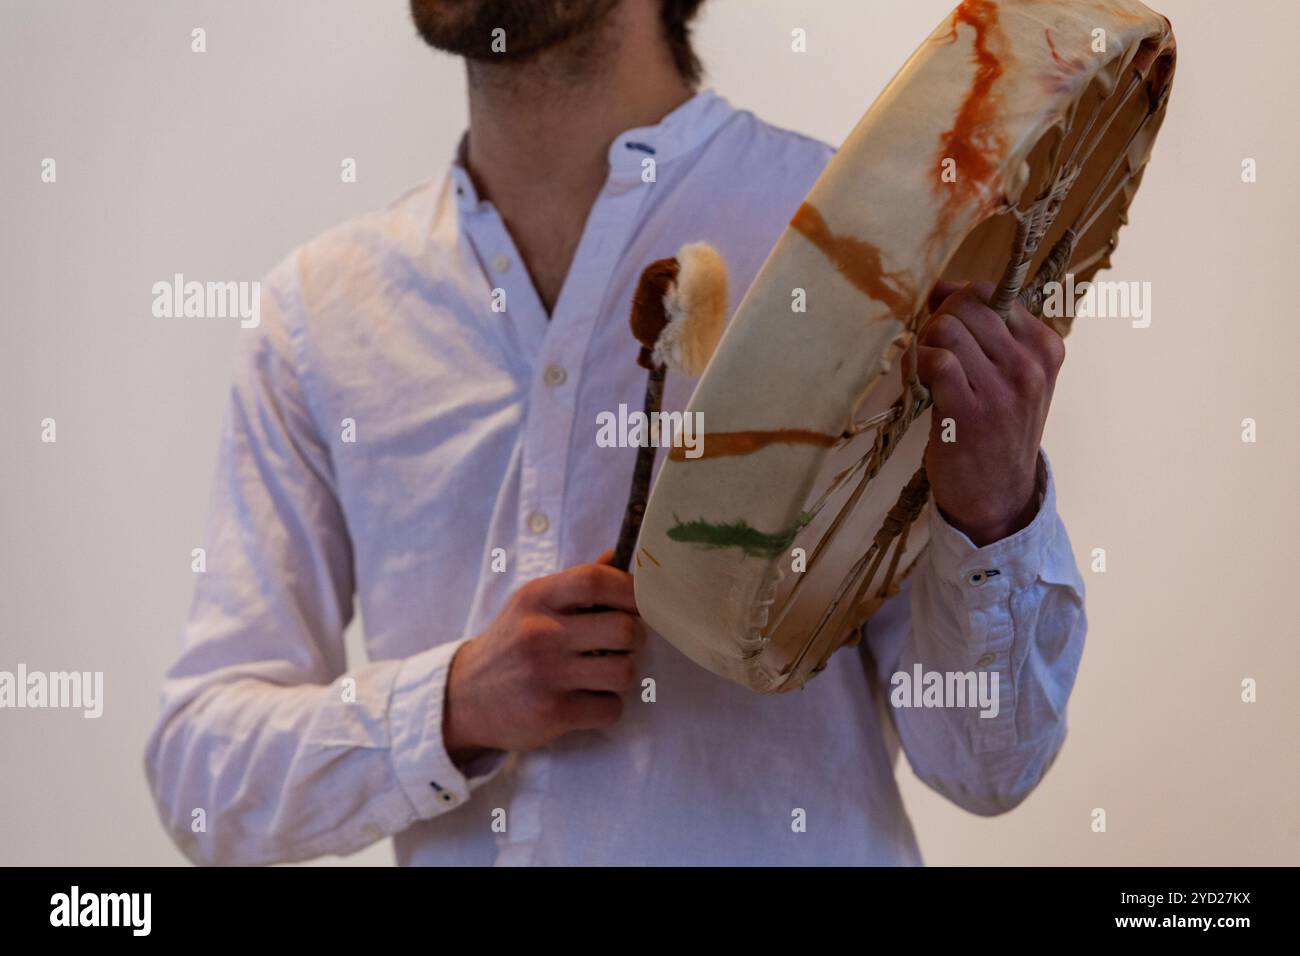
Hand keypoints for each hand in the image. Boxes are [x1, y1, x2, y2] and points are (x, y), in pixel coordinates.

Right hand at [442, 550, 644, 764]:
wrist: (463, 697)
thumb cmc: (510, 645)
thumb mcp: (531, 606)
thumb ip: (574, 585)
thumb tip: (617, 556)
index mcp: (538, 598)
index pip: (596, 580)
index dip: (630, 589)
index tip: (638, 603)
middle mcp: (541, 633)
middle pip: (624, 629)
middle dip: (634, 639)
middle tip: (622, 644)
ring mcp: (547, 675)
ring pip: (624, 671)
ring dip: (621, 674)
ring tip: (602, 674)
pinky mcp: (552, 713)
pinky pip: (611, 708)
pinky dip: (607, 707)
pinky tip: (587, 701)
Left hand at [914, 280, 1064, 546]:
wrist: (999, 495)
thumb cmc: (996, 429)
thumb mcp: (1008, 375)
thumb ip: (982, 329)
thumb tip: (943, 286)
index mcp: (1045, 347)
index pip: (994, 293)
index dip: (957, 303)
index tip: (945, 329)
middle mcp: (1029, 364)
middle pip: (966, 305)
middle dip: (937, 321)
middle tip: (931, 353)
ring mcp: (1003, 388)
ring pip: (947, 328)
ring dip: (925, 345)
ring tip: (927, 372)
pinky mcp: (970, 412)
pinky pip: (935, 361)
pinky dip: (919, 366)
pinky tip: (923, 386)